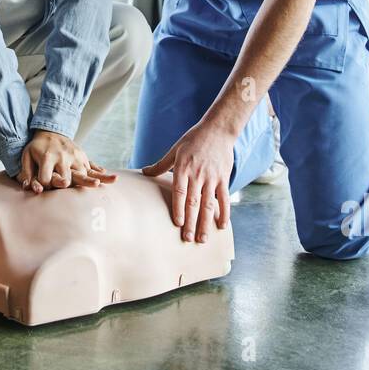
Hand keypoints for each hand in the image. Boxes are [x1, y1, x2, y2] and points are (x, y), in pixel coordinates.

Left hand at [19, 130, 115, 192]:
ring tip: (97, 184)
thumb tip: (27, 188)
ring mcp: (75, 157)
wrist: (51, 130)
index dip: (43, 185)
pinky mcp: (83, 157)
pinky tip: (112, 178)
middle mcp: (63, 157)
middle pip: (67, 178)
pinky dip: (101, 174)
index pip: (46, 179)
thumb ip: (26, 173)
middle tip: (66, 185)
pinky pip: (93, 167)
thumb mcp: (27, 156)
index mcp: (47, 157)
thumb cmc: (37, 147)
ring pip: (83, 173)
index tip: (41, 187)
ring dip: (89, 181)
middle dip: (65, 184)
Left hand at [141, 122, 233, 241]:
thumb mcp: (175, 149)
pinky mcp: (223, 178)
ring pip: (209, 204)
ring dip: (206, 223)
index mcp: (183, 168)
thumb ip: (161, 165)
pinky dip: (224, 213)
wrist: (218, 130)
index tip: (177, 224)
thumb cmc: (193, 139)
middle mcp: (198, 175)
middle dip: (191, 223)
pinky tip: (221, 226)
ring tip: (202, 239)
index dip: (179, 208)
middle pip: (194, 203)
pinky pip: (224, 199)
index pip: (180, 192)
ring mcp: (212, 178)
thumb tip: (144, 172)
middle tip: (187, 239)